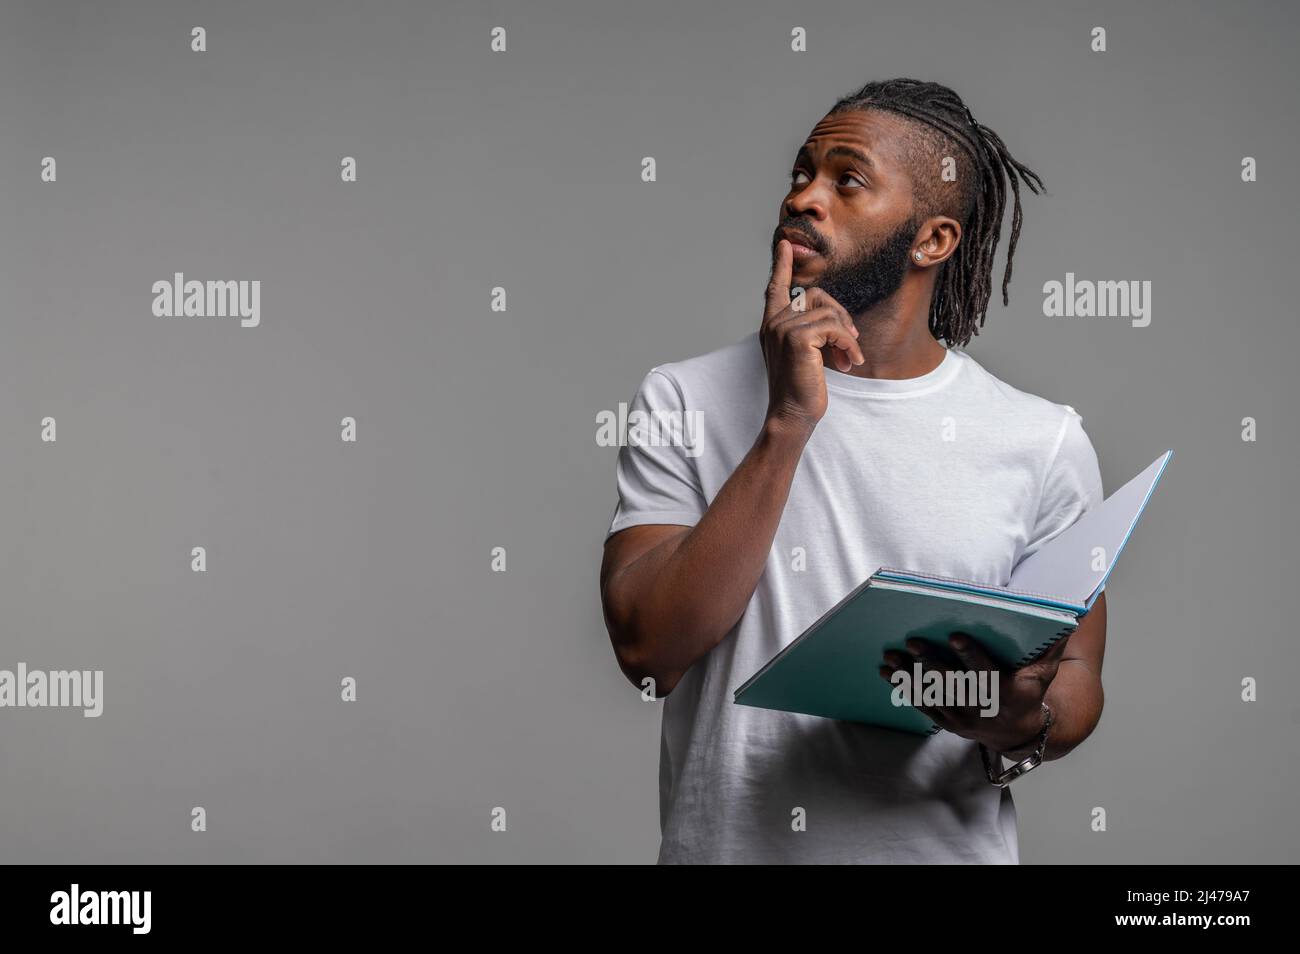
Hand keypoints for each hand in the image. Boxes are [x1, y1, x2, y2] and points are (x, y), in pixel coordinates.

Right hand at [760, 239, 863, 434]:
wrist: (792, 414)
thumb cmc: (801, 388)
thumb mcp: (805, 354)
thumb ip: (811, 332)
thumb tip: (838, 319)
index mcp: (771, 325)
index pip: (775, 288)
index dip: (782, 265)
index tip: (785, 244)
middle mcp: (773, 323)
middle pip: (816, 295)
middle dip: (840, 315)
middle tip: (850, 340)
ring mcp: (783, 328)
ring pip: (829, 314)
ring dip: (847, 337)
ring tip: (849, 359)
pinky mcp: (798, 338)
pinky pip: (835, 328)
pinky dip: (848, 344)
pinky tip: (850, 362)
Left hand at [878, 630, 1070, 753]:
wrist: (1019, 732)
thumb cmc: (1030, 689)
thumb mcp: (1044, 670)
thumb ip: (1049, 644)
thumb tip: (1064, 613)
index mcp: (1008, 694)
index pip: (987, 672)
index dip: (972, 655)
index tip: (956, 637)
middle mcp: (983, 709)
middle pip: (954, 684)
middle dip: (932, 663)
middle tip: (913, 642)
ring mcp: (962, 718)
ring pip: (932, 695)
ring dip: (909, 675)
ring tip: (890, 656)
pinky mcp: (946, 722)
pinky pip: (921, 704)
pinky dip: (903, 688)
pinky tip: (887, 671)